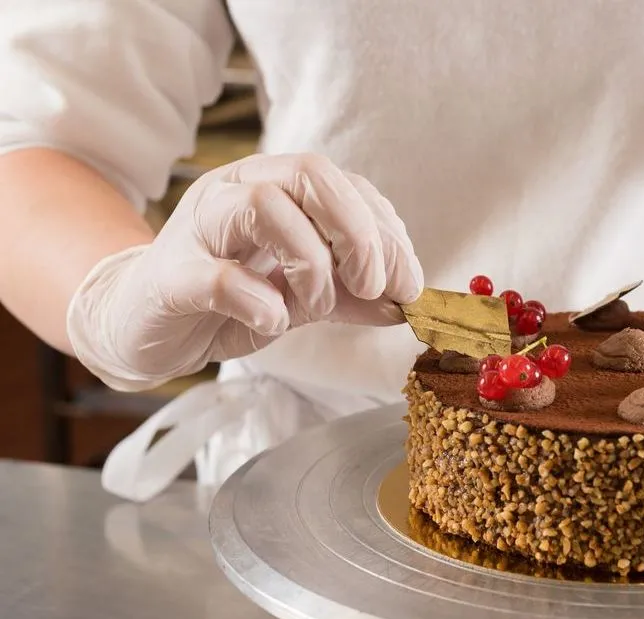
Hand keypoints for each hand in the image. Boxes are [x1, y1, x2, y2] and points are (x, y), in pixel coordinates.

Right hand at [67, 153, 422, 390]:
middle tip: (371, 285)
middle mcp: (236, 191)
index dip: (386, 230)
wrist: (141, 327)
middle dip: (357, 232)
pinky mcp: (171, 276)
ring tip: (315, 304)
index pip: (344, 184)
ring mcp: (198, 226)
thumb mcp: (302, 296)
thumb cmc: (226, 302)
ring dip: (311, 262)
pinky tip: (272, 320)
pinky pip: (219, 276)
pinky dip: (259, 300)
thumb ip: (351, 295)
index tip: (408, 283)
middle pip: (308, 173)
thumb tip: (404, 303)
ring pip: (265, 206)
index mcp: (274, 187)